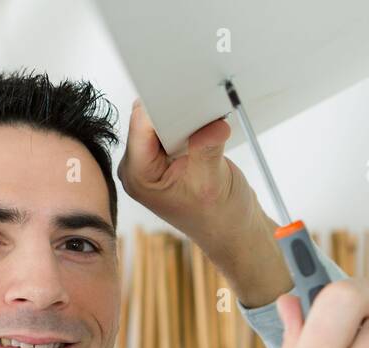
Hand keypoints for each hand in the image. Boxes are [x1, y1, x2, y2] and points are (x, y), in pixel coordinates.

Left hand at [116, 99, 290, 307]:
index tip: (184, 98)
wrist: (230, 228)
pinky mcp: (167, 151)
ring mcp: (151, 157)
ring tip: (204, 123)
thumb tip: (212, 124)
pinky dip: (191, 120)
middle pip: (149, 116)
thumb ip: (207, 149)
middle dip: (175, 109)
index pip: (141, 124)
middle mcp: (138, 164)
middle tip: (200, 109)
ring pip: (162, 116)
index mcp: (139, 175)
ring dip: (186, 114)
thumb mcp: (213, 182)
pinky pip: (174, 122)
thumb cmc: (218, 217)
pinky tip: (205, 129)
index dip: (162, 107)